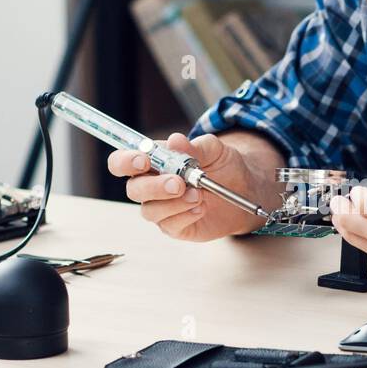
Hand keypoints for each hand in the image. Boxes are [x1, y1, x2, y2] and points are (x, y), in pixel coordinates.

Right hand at [108, 133, 263, 241]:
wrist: (244, 190)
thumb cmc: (223, 166)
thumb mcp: (215, 150)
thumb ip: (195, 146)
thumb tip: (176, 141)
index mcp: (153, 162)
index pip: (121, 162)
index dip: (125, 161)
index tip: (143, 161)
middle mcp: (151, 186)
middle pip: (133, 189)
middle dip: (154, 186)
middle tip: (178, 183)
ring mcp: (161, 208)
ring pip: (149, 211)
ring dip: (172, 203)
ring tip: (198, 195)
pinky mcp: (175, 226)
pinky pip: (169, 225)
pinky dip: (185, 216)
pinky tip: (201, 208)